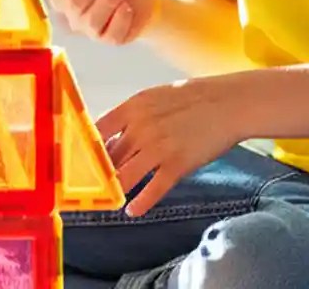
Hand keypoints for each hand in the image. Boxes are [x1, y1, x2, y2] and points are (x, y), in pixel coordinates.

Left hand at [96, 77, 242, 216]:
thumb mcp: (154, 97)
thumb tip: (109, 139)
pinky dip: (140, 204)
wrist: (228, 103)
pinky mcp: (177, 165)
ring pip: (125, 177)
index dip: (86, 148)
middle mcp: (141, 128)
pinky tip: (133, 210)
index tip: (80, 160)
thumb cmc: (192, 98)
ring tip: (111, 199)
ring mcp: (159, 147)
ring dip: (116, 191)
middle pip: (109, 158)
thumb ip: (131, 116)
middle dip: (101, 173)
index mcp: (133, 107)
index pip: (96, 132)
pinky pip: (152, 191)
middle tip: (94, 185)